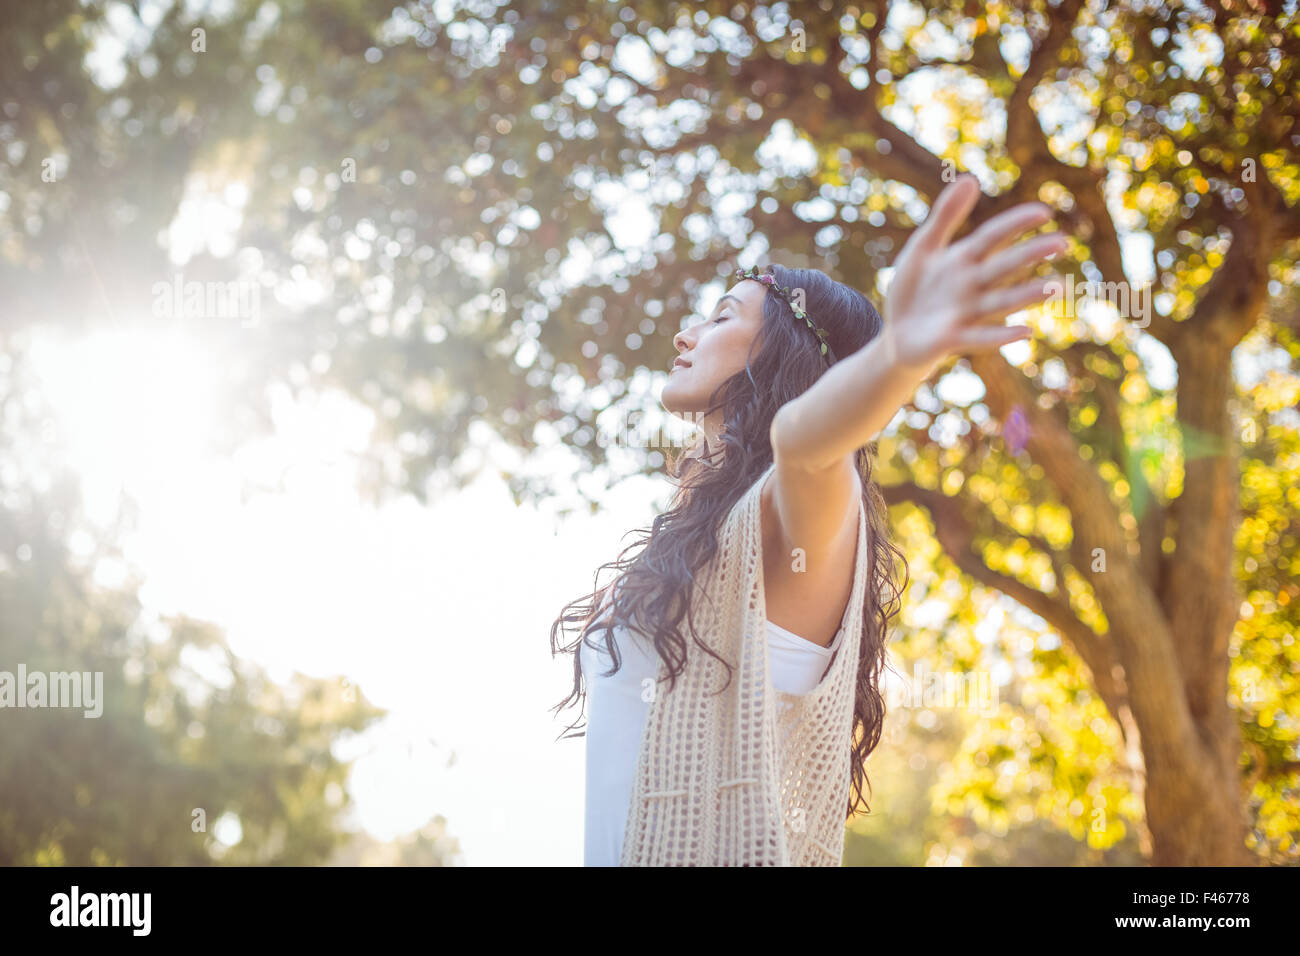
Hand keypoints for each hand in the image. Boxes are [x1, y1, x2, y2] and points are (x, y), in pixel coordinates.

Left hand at [880, 174, 1066, 370]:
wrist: (894, 335)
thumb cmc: (912, 289)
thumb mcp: (923, 248)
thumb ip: (945, 216)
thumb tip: (971, 178)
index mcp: (964, 259)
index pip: (993, 236)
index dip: (1015, 223)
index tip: (1044, 212)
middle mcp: (972, 285)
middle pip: (1004, 266)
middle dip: (1031, 254)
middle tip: (1062, 243)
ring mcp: (965, 312)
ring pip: (1001, 301)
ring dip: (1028, 295)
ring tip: (1058, 287)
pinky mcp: (953, 338)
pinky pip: (980, 336)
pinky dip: (1001, 335)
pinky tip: (1026, 331)